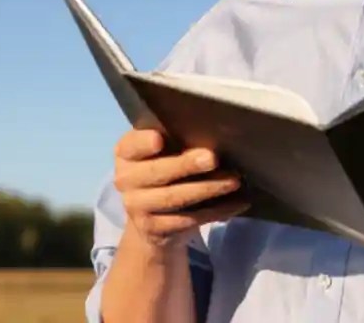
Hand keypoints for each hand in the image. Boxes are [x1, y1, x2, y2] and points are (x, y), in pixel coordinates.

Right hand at [113, 128, 249, 249]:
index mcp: (126, 154)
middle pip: (157, 172)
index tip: (160, 139)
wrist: (154, 216)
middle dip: (186, 165)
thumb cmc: (167, 168)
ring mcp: (137, 207)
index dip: (143, 143)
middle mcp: (125, 180)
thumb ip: (178, 139)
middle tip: (212, 158)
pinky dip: (216, 210)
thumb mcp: (166, 151)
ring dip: (208, 188)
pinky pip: (188, 219)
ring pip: (175, 198)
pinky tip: (238, 202)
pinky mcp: (154, 229)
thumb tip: (216, 134)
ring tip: (234, 180)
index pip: (130, 146)